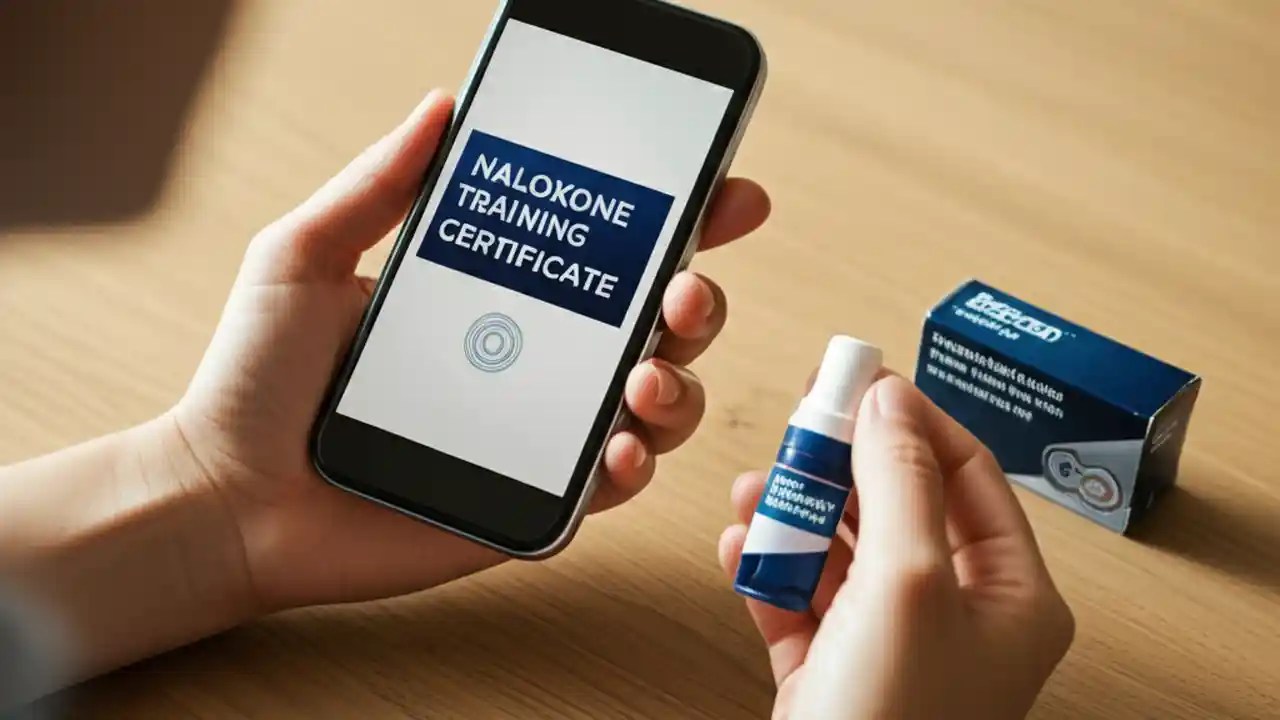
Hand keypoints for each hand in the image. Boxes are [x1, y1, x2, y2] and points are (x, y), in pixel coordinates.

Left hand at [171, 90, 770, 612]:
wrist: (227, 497)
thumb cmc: (255, 381)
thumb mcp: (306, 258)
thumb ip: (378, 184)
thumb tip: (443, 104)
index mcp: (497, 298)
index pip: (605, 253)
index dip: (677, 223)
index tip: (723, 192)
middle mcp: (533, 362)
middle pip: (656, 324)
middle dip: (699, 299)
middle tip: (682, 287)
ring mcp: (540, 434)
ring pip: (656, 401)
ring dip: (678, 381)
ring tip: (643, 374)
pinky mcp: (533, 502)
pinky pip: (614, 483)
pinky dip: (638, 460)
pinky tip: (619, 443)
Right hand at [719, 376, 1073, 719]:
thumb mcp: (905, 579)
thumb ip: (898, 479)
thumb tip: (888, 400)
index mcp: (1008, 596)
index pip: (969, 475)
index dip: (914, 421)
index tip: (862, 381)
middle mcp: (954, 616)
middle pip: (894, 505)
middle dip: (838, 469)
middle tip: (797, 432)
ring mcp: (890, 644)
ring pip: (841, 547)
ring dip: (795, 514)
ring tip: (757, 492)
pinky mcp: (832, 668)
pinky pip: (801, 596)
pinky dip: (769, 567)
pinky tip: (744, 549)